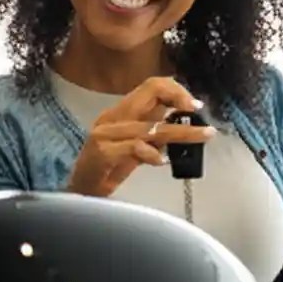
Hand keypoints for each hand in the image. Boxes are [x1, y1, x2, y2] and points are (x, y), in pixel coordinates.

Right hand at [65, 76, 216, 197]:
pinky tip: (162, 160)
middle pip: (150, 93)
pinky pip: (134, 146)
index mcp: (120, 113)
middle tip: (200, 112)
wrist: (79, 194)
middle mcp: (112, 118)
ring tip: (203, 136)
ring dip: (181, 132)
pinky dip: (152, 153)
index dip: (175, 90)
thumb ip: (153, 137)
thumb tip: (181, 127)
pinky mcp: (102, 152)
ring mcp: (105, 134)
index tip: (195, 106)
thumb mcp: (134, 150)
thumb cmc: (106, 172)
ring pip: (150, 125)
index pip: (150, 87)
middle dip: (180, 98)